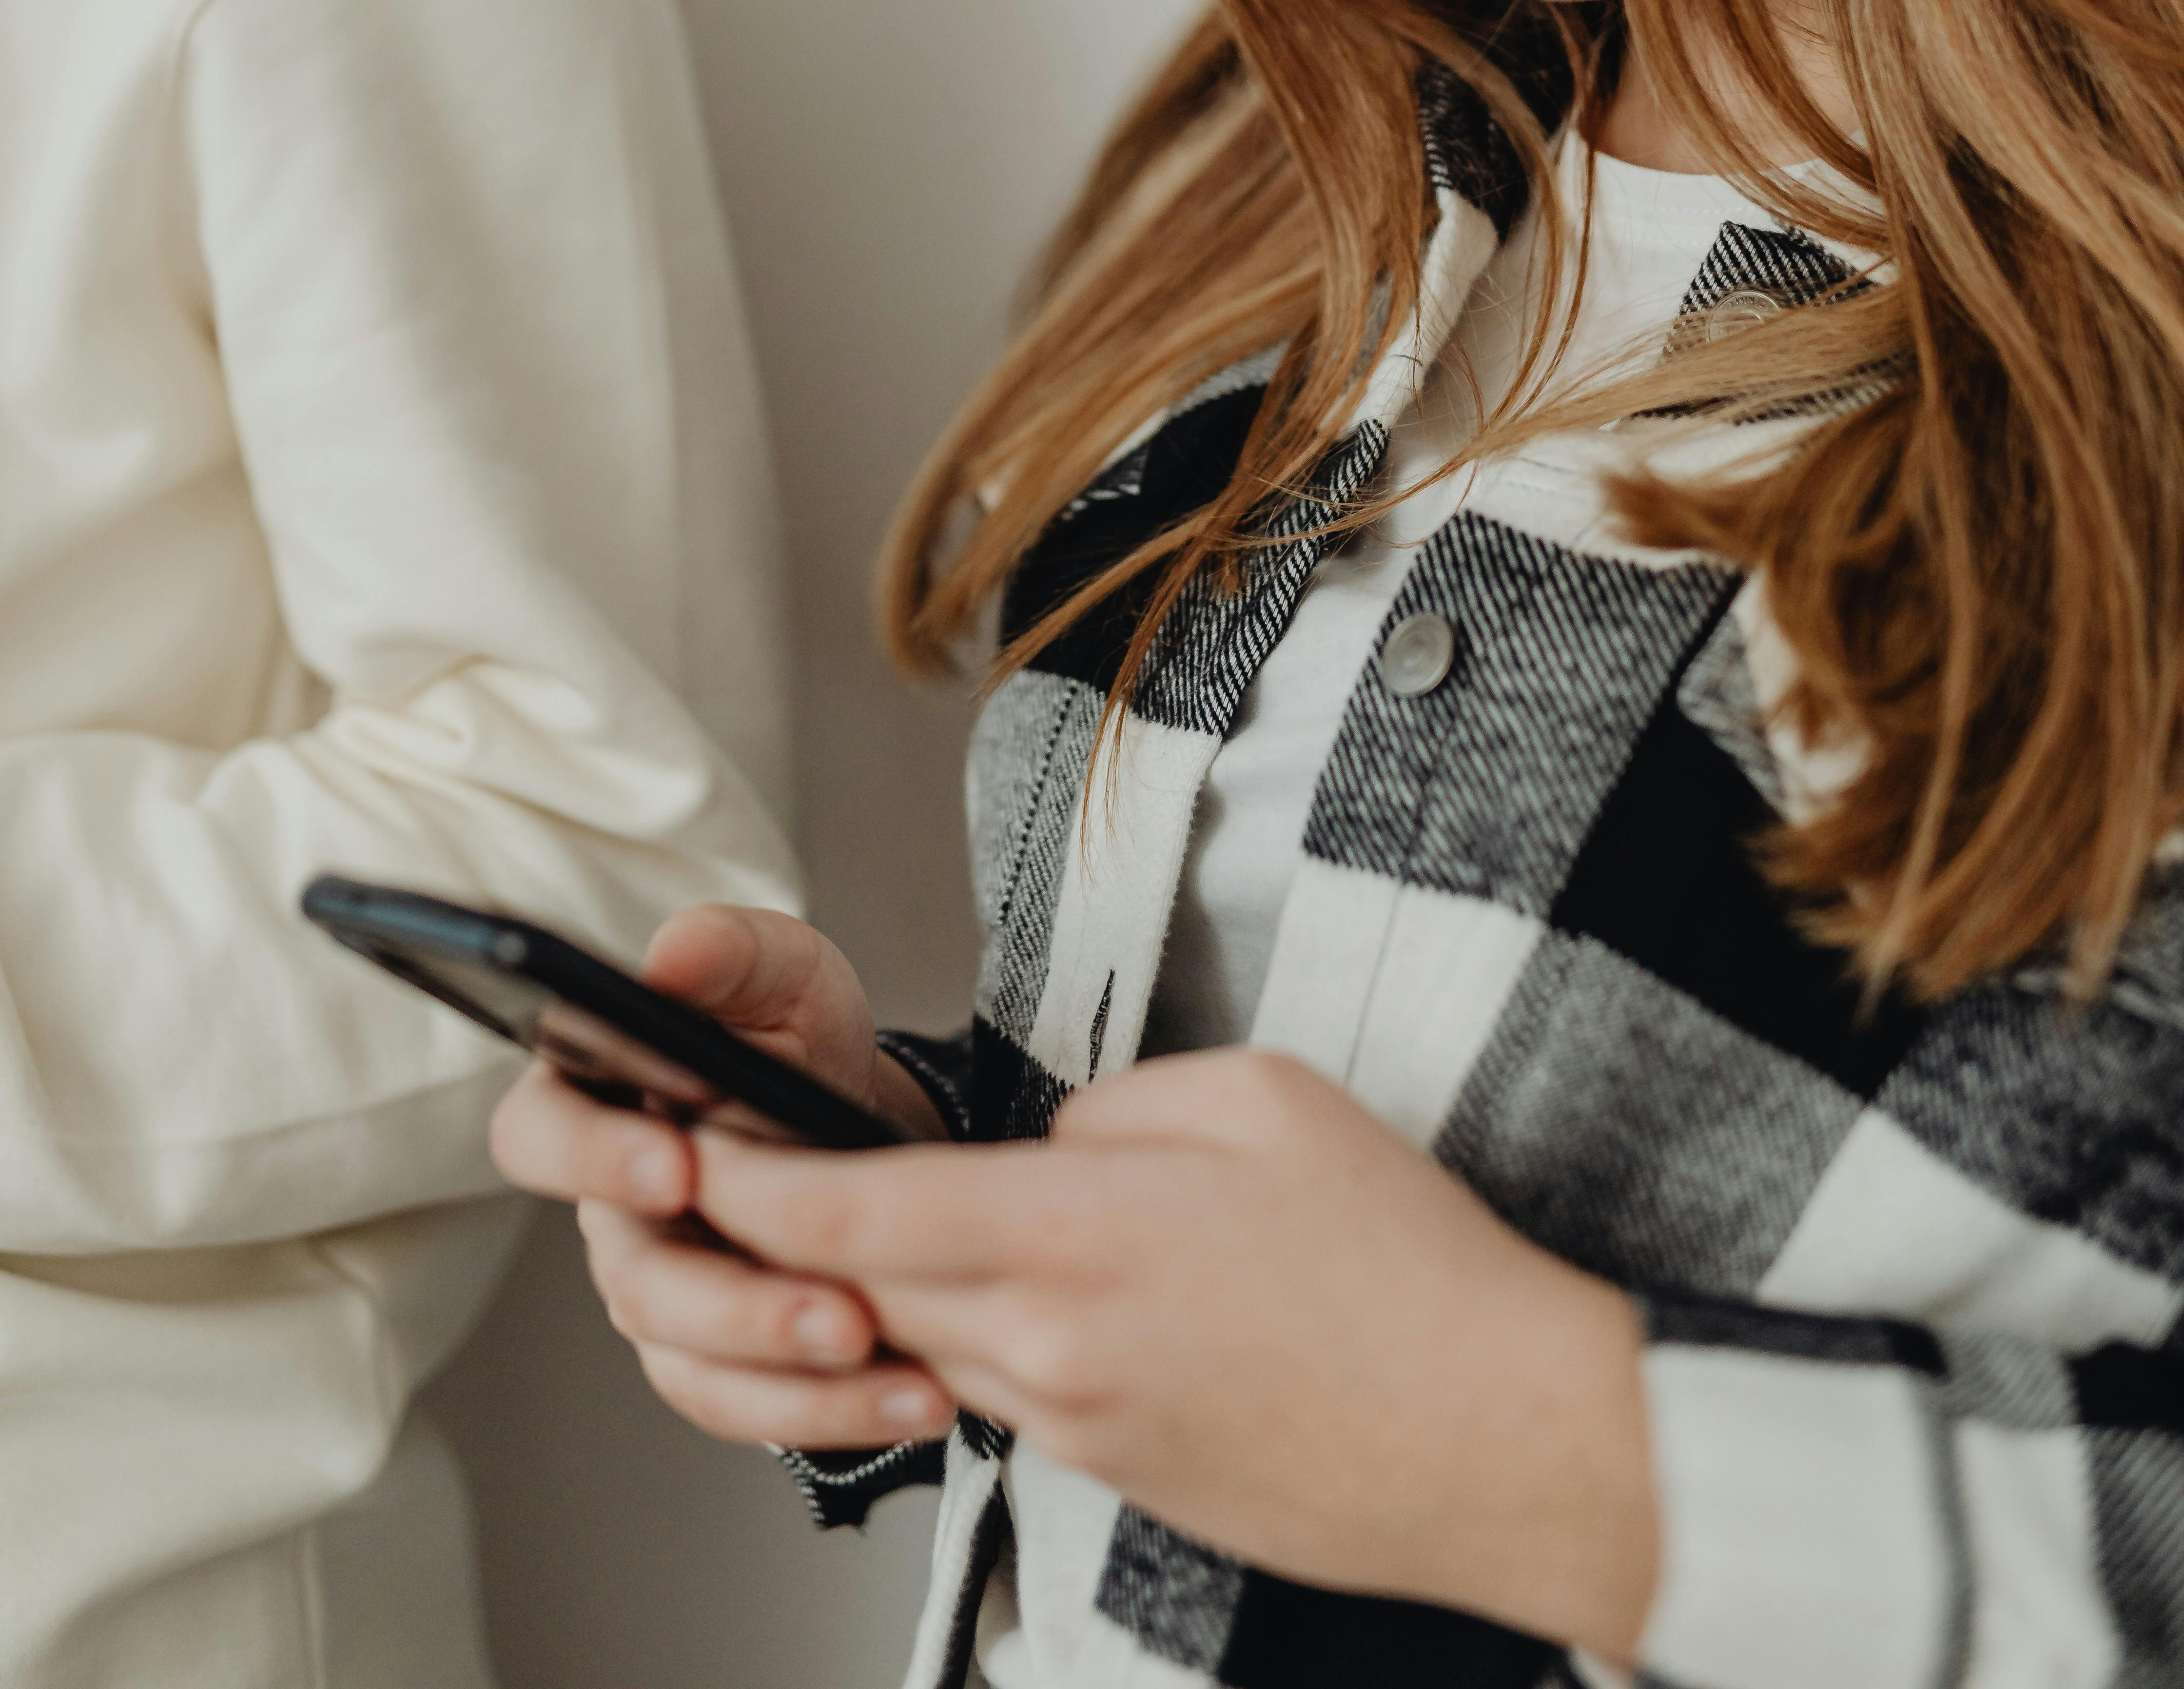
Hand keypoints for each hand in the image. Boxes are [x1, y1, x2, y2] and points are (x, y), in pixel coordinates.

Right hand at [487, 902, 953, 1450]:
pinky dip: (832, 1412)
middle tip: (833, 1311)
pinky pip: (751, 1408)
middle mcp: (612, 1213)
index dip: (593, 1157)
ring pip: (694, 1361)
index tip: (678, 1165)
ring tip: (893, 1363)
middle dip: (735, 1305)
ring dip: (795, 1377)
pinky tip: (913, 1395)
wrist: (861, 1124)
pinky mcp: (716, 1362)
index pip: (540, 1132)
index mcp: (593, 1102)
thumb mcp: (782, 974)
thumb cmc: (797, 1040)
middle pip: (636, 1281)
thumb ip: (729, 953)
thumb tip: (670, 958)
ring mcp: (661, 1295)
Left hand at [677, 1046, 1657, 1660]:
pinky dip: (995, 1344)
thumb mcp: (1259, 1100)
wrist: (1500, 1435)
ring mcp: (1084, 1427)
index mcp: (1077, 1235)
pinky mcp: (1124, 1475)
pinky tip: (1050, 1300)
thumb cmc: (1402, 1259)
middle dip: (802, 1242)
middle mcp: (1053, 1346)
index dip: (751, 1187)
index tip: (696, 1152)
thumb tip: (1053, 1148)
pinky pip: (1017, 1397)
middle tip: (760, 1177)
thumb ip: (1118, 1107)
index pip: (854, 1217)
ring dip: (905, 1296)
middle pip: (873, 1293)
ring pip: (939, 1349)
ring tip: (901, 1231)